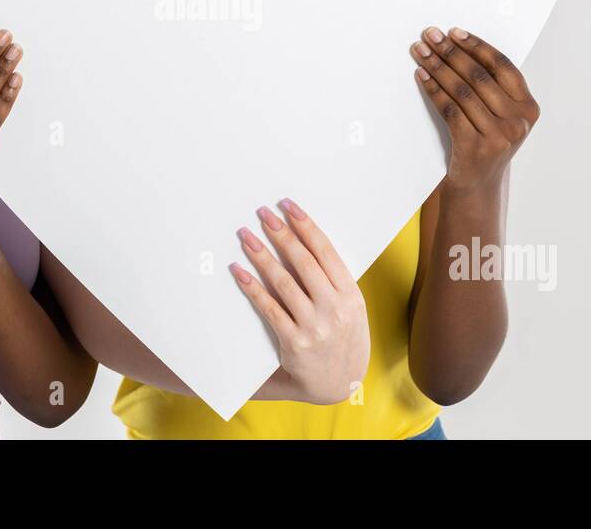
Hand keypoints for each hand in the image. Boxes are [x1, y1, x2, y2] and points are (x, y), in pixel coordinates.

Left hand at [231, 199, 369, 404]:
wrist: (341, 385)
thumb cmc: (343, 340)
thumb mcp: (351, 309)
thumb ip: (332, 281)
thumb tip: (302, 242)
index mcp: (351, 295)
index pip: (326, 251)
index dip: (306, 226)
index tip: (288, 206)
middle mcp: (335, 308)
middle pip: (303, 262)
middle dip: (281, 233)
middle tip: (262, 214)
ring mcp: (315, 326)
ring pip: (284, 282)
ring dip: (262, 255)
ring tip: (246, 236)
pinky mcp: (295, 343)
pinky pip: (269, 309)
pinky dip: (252, 288)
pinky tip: (239, 272)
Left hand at [410, 28, 539, 194]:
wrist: (478, 186)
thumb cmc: (485, 142)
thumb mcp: (500, 116)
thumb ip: (493, 88)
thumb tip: (457, 45)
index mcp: (528, 107)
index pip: (502, 66)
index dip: (477, 46)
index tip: (454, 32)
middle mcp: (518, 121)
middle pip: (479, 76)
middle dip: (451, 52)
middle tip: (430, 36)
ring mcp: (499, 136)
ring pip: (462, 91)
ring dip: (437, 67)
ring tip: (420, 52)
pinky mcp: (476, 148)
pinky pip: (450, 109)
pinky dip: (433, 90)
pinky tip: (421, 76)